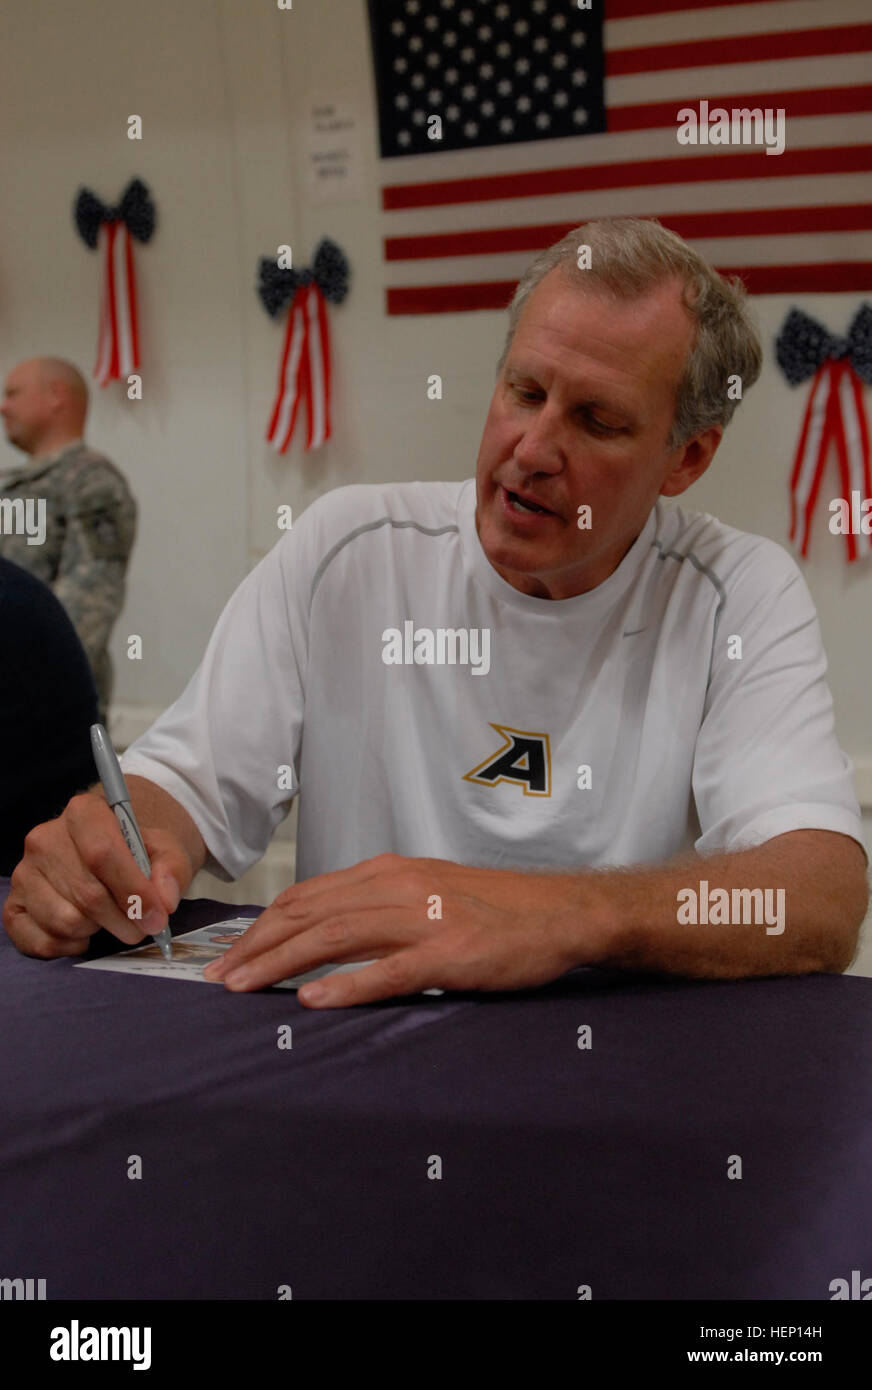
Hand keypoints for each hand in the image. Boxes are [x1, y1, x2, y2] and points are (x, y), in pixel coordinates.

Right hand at [3, 792, 193, 958]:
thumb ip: (172, 869)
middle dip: (123, 919)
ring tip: (111, 918)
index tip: (156, 915)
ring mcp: (25, 874)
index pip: (102, 853)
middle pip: (87, 893)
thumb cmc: (137, 853)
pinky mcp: (13, 907)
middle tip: (143, 925)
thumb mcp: (165, 850)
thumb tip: (164, 899)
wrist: (110, 856)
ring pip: (66, 921)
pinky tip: (86, 931)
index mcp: (83, 813)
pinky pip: (41, 942)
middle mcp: (45, 840)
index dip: (132, 890)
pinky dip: (70, 946)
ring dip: (98, 930)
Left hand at [203, 853, 605, 1005]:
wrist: (560, 912)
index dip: (264, 926)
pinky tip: (313, 999)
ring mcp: (424, 919)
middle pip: (310, 913)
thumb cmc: (494, 909)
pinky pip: (388, 970)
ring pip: (336, 937)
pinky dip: (346, 985)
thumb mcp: (428, 894)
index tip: (231, 954)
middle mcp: (400, 888)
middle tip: (220, 978)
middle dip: (257, 946)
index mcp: (390, 873)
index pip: (309, 896)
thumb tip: (323, 933)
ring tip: (245, 988)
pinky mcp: (450, 954)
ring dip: (282, 963)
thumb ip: (379, 908)